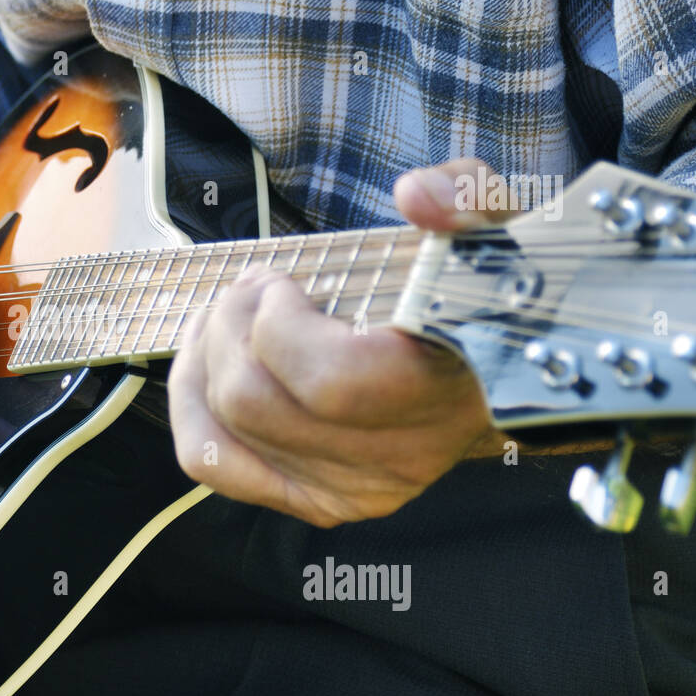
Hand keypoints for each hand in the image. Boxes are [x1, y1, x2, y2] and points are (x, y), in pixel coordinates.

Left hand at [167, 158, 516, 526]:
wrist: (503, 373)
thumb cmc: (482, 298)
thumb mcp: (493, 229)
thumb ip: (468, 197)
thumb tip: (418, 196)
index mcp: (442, 394)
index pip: (328, 383)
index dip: (277, 324)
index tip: (283, 283)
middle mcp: (395, 458)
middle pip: (255, 404)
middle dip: (228, 327)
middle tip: (250, 287)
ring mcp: (352, 488)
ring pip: (224, 432)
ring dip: (204, 359)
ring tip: (227, 316)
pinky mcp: (317, 499)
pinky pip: (215, 463)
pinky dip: (192, 408)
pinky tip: (207, 361)